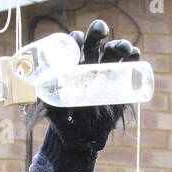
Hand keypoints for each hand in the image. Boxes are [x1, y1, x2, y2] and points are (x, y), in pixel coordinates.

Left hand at [38, 19, 140, 153]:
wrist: (81, 140)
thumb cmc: (63, 124)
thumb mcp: (52, 112)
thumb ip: (46, 102)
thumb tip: (35, 94)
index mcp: (72, 67)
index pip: (74, 46)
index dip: (76, 39)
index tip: (77, 40)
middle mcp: (89, 66)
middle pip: (95, 43)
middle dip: (98, 32)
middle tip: (102, 31)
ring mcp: (107, 74)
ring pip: (113, 52)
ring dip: (119, 44)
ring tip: (125, 48)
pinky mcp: (121, 85)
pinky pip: (129, 67)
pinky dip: (134, 58)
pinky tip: (135, 54)